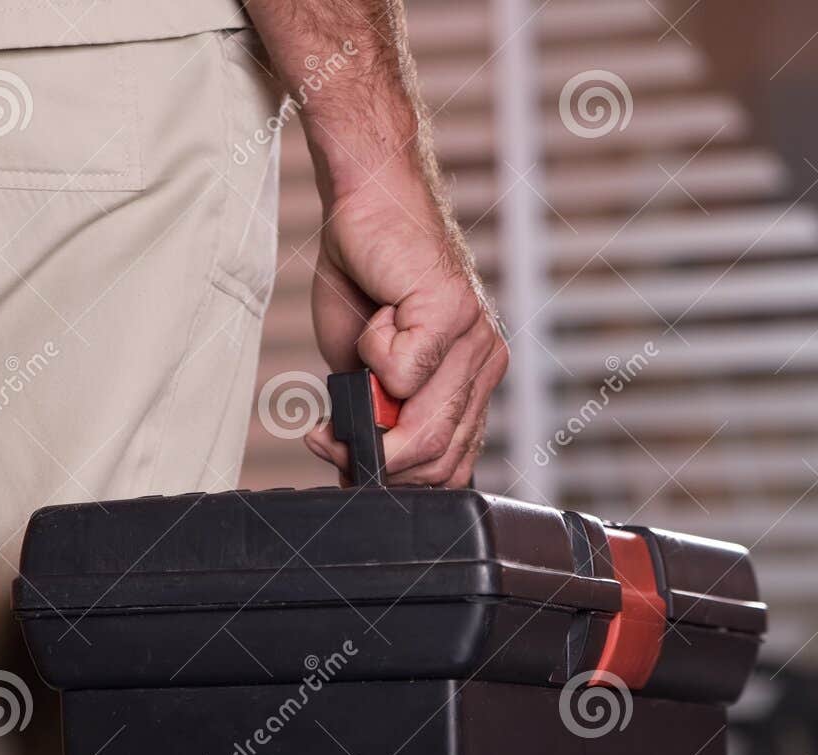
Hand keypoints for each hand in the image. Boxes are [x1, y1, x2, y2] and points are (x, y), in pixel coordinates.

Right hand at [302, 165, 506, 487]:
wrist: (367, 208)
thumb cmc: (365, 281)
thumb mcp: (364, 371)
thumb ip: (373, 417)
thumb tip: (358, 468)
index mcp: (472, 382)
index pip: (452, 468)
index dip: (399, 483)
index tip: (352, 468)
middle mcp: (484, 364)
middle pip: (438, 461)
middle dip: (375, 462)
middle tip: (332, 438)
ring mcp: (475, 341)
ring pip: (424, 431)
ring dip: (366, 415)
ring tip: (352, 375)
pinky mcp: (452, 315)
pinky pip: (400, 375)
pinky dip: (368, 354)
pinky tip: (377, 316)